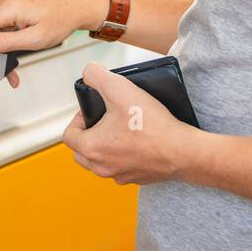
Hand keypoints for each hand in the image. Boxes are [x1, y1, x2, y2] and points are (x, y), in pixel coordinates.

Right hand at [0, 0, 107, 89]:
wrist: (76, 7)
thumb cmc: (61, 19)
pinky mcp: (13, 12)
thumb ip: (8, 43)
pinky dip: (2, 48)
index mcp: (8, 7)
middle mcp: (5, 4)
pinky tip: (9, 67)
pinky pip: (0, 31)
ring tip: (4, 76)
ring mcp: (8, 7)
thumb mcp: (35, 38)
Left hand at [61, 61, 200, 184]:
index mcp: (91, 148)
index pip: (69, 135)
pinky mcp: (136, 178)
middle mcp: (102, 167)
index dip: (78, 117)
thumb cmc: (152, 124)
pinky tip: (139, 141)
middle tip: (104, 119)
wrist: (182, 151)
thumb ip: (97, 76)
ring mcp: (119, 175)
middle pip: (81, 152)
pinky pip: (121, 167)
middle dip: (88, 134)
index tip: (94, 109)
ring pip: (100, 162)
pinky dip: (124, 155)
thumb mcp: (120, 89)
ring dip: (105, 146)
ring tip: (121, 128)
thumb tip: (88, 72)